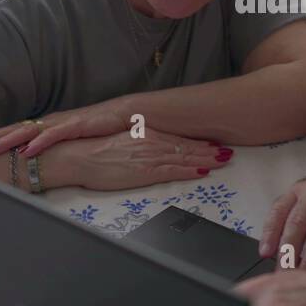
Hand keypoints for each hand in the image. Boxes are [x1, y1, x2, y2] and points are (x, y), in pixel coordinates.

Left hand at [0, 102, 133, 156]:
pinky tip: (27, 149)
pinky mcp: (77, 125)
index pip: (20, 130)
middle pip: (18, 128)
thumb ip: (58, 146)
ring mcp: (64, 123)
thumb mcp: (76, 139)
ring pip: (30, 130)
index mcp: (51, 126)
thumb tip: (42, 158)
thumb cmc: (103, 127)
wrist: (130, 114)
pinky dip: (39, 142)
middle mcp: (53, 122)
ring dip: (9, 138)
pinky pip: (54, 135)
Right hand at [43, 129, 231, 191]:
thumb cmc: (95, 152)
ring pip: (185, 157)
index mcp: (146, 134)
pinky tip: (203, 171)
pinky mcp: (145, 171)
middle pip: (187, 147)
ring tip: (223, 160)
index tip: (213, 144)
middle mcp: (152, 142)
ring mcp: (150, 156)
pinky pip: (173, 171)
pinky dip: (190, 170)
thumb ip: (140, 145)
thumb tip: (151, 150)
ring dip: (206, 159)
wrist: (78, 157)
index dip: (198, 142)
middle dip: (209, 150)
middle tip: (227, 152)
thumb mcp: (122, 143)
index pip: (178, 139)